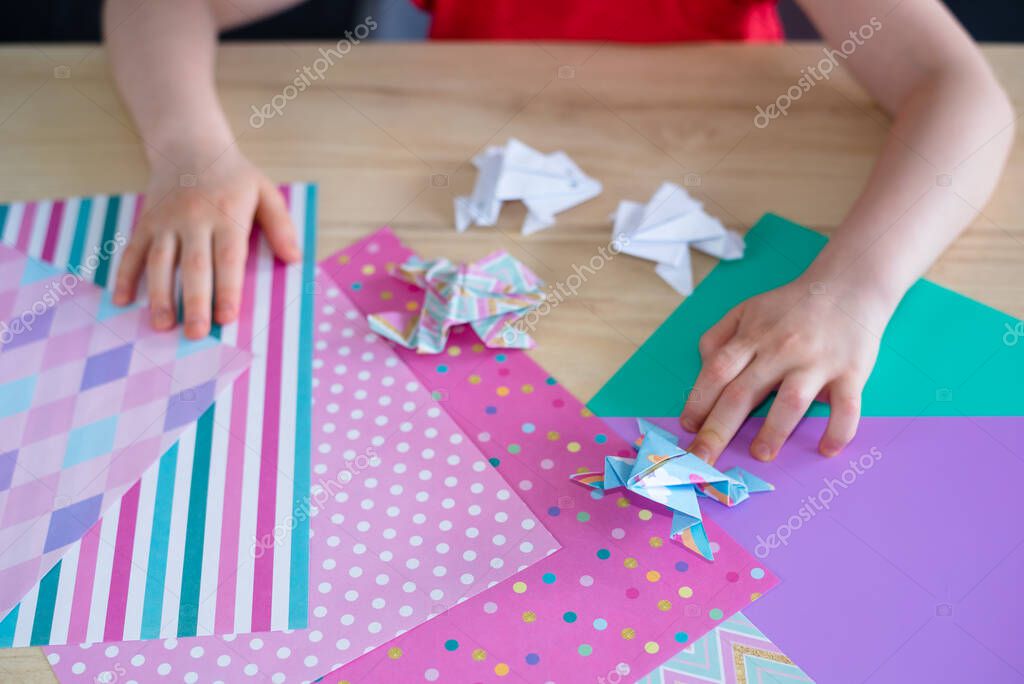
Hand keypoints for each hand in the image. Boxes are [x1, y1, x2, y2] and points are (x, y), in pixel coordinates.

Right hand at [113, 150, 299, 338]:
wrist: (189, 145)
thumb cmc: (233, 176)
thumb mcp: (265, 192)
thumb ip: (280, 226)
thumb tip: (295, 259)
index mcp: (227, 214)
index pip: (228, 257)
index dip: (227, 289)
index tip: (227, 318)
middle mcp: (193, 219)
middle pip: (193, 266)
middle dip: (194, 301)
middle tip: (196, 334)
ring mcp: (165, 221)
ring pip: (159, 261)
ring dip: (159, 295)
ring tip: (162, 325)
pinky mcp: (145, 222)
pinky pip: (132, 250)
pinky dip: (124, 275)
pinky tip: (121, 301)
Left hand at [679, 276, 890, 463]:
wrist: (849, 285)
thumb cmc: (792, 306)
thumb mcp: (746, 310)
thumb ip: (719, 337)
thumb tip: (704, 370)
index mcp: (753, 335)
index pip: (717, 371)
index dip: (698, 401)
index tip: (688, 428)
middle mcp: (781, 349)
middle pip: (743, 393)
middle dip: (718, 430)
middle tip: (703, 460)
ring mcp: (817, 361)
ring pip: (791, 401)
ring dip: (773, 432)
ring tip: (760, 454)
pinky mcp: (851, 372)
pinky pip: (846, 407)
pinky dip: (838, 431)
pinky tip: (827, 450)